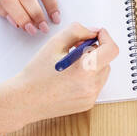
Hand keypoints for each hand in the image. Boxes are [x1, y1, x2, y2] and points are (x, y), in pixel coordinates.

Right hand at [0, 23, 119, 135]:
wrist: (25, 100)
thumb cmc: (36, 73)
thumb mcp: (55, 44)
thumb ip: (77, 31)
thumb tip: (94, 31)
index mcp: (85, 69)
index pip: (111, 49)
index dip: (105, 37)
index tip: (96, 34)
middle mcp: (91, 85)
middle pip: (106, 60)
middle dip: (95, 51)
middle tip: (75, 49)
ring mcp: (91, 96)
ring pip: (102, 73)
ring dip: (92, 65)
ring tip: (71, 65)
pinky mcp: (88, 104)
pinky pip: (95, 85)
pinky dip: (88, 78)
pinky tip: (69, 78)